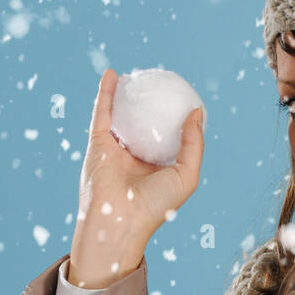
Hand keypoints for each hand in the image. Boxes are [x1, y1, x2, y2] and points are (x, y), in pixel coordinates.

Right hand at [68, 68, 204, 287]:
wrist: (120, 219)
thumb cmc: (156, 204)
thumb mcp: (187, 176)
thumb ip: (194, 145)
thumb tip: (196, 113)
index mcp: (156, 169)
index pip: (169, 140)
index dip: (177, 122)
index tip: (185, 102)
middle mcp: (135, 159)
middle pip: (144, 126)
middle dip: (151, 106)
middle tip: (161, 85)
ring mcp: (115, 150)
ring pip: (121, 116)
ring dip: (126, 95)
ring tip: (136, 76)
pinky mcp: (98, 143)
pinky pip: (102, 113)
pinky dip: (106, 93)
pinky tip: (113, 75)